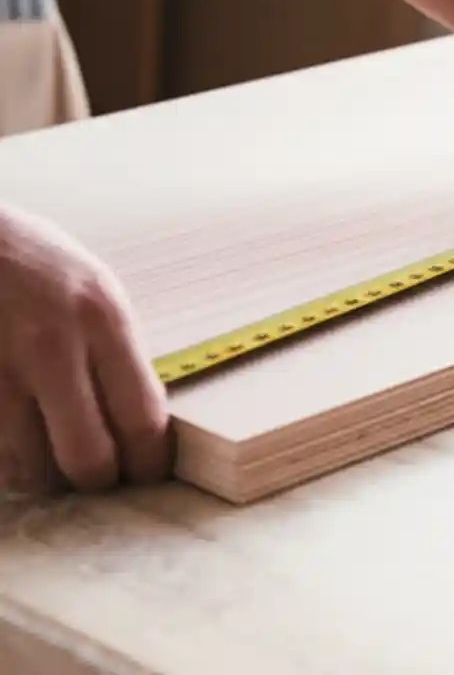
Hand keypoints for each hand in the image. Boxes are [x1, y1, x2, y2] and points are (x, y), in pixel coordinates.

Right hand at [0, 204, 169, 494]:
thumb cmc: (31, 262)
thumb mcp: (94, 291)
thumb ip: (117, 356)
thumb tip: (142, 430)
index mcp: (102, 318)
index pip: (143, 420)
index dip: (149, 463)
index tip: (147, 473)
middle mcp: (50, 345)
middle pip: (88, 459)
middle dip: (97, 481)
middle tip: (98, 476)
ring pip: (30, 467)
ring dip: (44, 475)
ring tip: (50, 453)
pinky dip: (7, 459)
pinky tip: (14, 438)